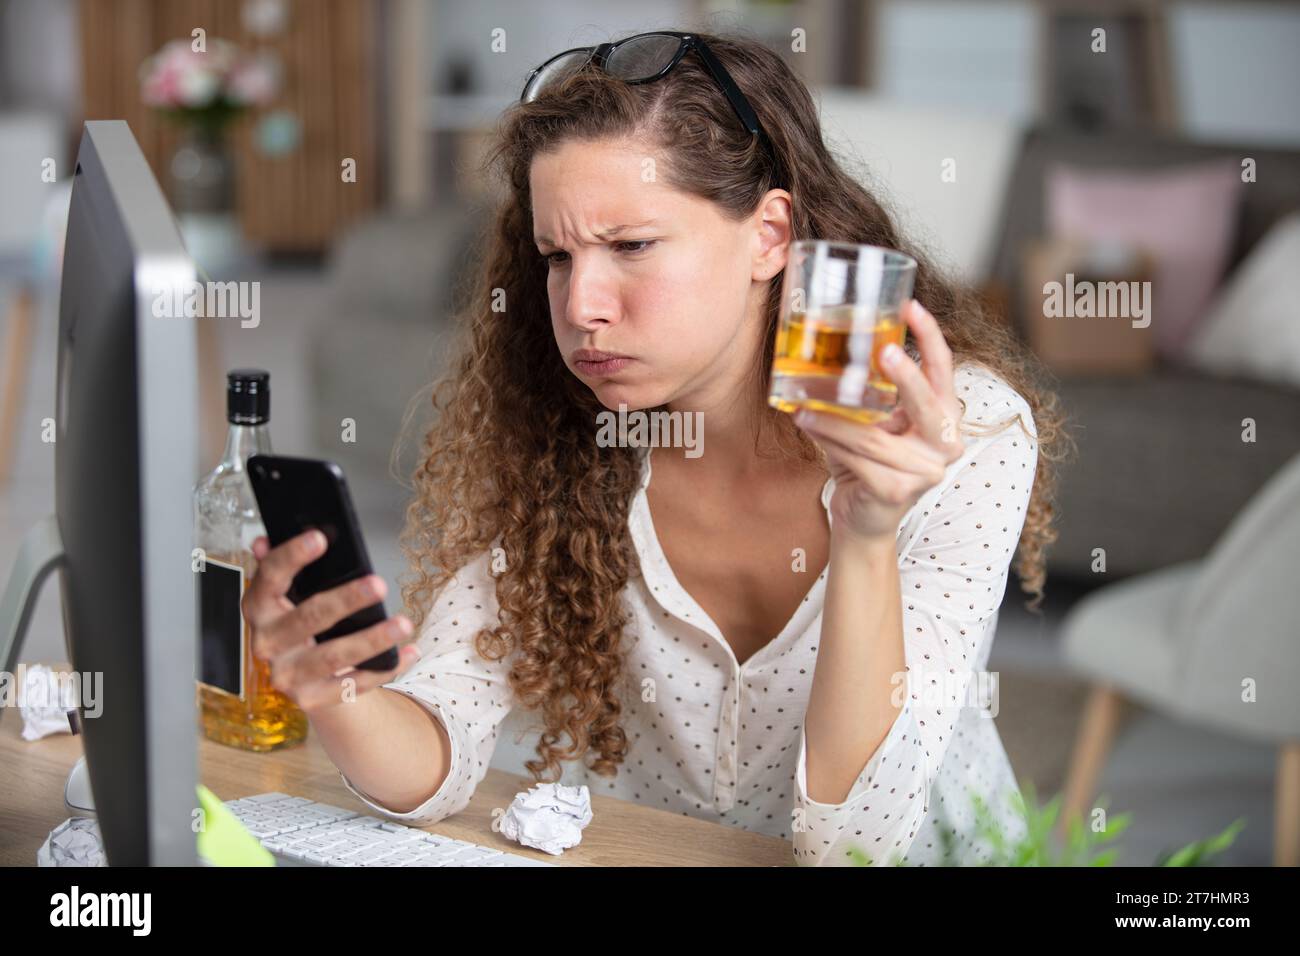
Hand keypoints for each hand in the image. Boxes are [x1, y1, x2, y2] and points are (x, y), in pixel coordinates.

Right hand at [241, 529, 420, 714]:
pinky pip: (353, 684)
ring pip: (333, 656)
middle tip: (379, 584)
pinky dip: (385, 668)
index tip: (320, 538)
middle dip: (345, 600)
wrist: (303, 678)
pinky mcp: (312, 698)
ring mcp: (287, 674)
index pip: (269, 577)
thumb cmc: (300, 622)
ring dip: (372, 639)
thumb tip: (263, 541)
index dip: (292, 556)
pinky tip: (409, 651)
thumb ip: (280, 570)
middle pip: (308, 618)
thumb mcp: (288, 595)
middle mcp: (266, 643)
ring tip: (403, 623)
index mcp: (258, 607)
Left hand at [793, 299, 965, 540]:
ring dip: (834, 416)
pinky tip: (806, 424)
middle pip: (927, 401)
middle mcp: (945, 444)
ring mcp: (925, 472)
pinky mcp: (896, 491)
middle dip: (905, 374)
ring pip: (874, 434)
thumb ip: (866, 395)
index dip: (931, 338)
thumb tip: (826, 350)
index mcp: (944, 419)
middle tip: (882, 351)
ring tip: (803, 403)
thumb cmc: (867, 464)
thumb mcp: (874, 424)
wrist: (863, 522)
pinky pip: (856, 457)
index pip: (944, 372)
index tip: (911, 306)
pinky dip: (828, 439)